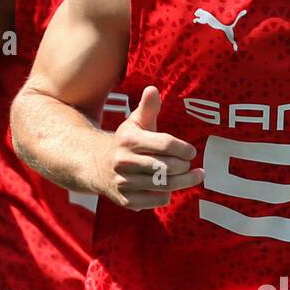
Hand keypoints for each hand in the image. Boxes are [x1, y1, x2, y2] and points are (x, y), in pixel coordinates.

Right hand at [90, 86, 203, 209]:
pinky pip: (156, 200)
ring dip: (184, 182)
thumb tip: (153, 89)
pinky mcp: (126, 200)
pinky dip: (167, 195)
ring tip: (194, 176)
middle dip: (185, 167)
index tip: (191, 152)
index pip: (165, 144)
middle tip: (191, 166)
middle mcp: (124, 161)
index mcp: (129, 140)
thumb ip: (147, 108)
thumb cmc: (125, 142)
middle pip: (167, 167)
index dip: (183, 149)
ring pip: (164, 185)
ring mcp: (124, 182)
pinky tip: (170, 188)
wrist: (96, 166)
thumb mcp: (134, 122)